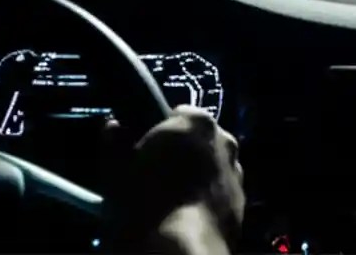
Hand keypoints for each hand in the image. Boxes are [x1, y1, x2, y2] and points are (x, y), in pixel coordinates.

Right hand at [107, 106, 243, 254]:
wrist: (179, 245)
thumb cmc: (145, 198)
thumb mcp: (117, 167)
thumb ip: (115, 141)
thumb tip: (113, 127)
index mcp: (196, 121)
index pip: (178, 114)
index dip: (160, 131)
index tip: (146, 149)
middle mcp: (225, 141)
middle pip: (199, 141)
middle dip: (183, 153)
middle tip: (157, 174)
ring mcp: (237, 173)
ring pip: (212, 167)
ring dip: (197, 176)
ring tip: (171, 199)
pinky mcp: (242, 203)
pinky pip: (220, 194)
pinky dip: (207, 199)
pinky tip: (187, 215)